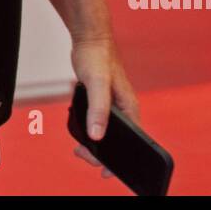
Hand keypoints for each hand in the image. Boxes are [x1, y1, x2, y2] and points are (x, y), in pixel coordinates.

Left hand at [70, 35, 139, 178]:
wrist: (89, 38)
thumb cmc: (97, 56)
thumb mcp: (97, 85)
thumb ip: (98, 110)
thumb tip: (97, 136)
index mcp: (130, 108)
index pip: (131, 142)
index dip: (119, 160)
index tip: (105, 172)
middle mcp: (124, 108)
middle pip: (118, 140)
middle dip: (101, 153)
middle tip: (81, 154)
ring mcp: (112, 104)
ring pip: (107, 131)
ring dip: (95, 143)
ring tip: (80, 148)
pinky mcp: (101, 99)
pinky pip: (98, 121)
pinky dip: (90, 130)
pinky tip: (79, 132)